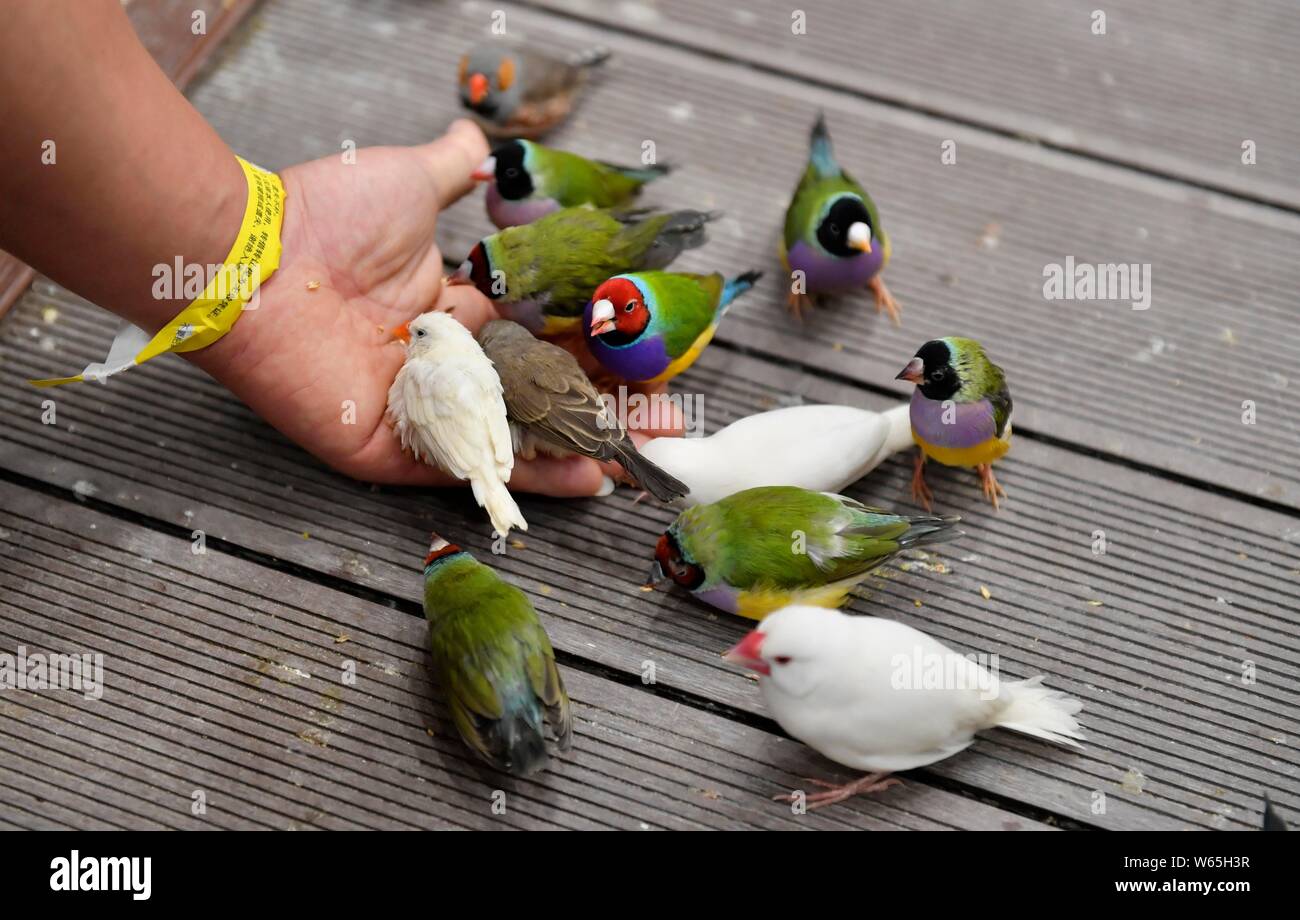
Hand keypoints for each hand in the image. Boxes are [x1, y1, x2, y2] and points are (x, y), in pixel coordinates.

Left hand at [192, 120, 677, 495]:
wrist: (253, 261)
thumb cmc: (327, 217)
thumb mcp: (409, 181)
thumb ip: (453, 166)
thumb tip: (480, 139)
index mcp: (450, 311)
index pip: (537, 338)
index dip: (591, 350)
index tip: (642, 357)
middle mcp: (443, 365)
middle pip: (538, 395)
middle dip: (603, 409)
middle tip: (663, 423)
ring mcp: (421, 411)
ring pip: (514, 437)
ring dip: (581, 450)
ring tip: (640, 460)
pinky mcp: (393, 449)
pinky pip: (468, 469)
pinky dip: (527, 478)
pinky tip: (586, 479)